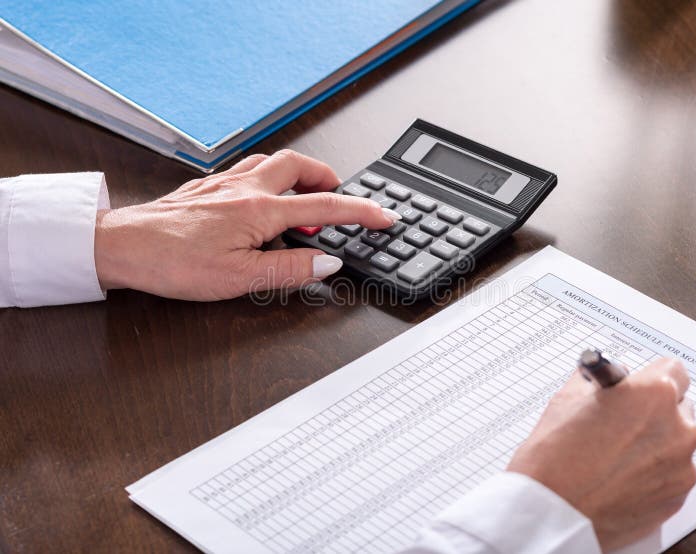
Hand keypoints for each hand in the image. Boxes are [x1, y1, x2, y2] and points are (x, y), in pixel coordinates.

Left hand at [94, 151, 399, 299]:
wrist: (122, 246)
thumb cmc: (173, 261)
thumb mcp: (241, 278)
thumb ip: (291, 269)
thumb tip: (327, 263)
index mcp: (260, 209)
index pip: (326, 207)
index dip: (361, 211)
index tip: (384, 215)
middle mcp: (245, 187)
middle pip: (300, 166)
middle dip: (328, 179)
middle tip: (341, 198)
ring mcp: (223, 183)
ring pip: (272, 162)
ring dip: (298, 175)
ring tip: (306, 200)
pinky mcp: (206, 187)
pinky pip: (247, 170)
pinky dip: (267, 179)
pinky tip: (261, 199)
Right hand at [507, 358, 695, 551]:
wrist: (551, 511)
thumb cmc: (555, 457)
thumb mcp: (569, 399)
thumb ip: (600, 383)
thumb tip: (609, 381)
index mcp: (653, 394)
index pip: (673, 369)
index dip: (650, 377)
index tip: (638, 387)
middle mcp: (677, 427)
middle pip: (679, 406)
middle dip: (654, 411)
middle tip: (622, 422)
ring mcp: (682, 465)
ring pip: (677, 441)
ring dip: (656, 442)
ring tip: (617, 455)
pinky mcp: (678, 496)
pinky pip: (673, 472)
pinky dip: (654, 472)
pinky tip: (622, 476)